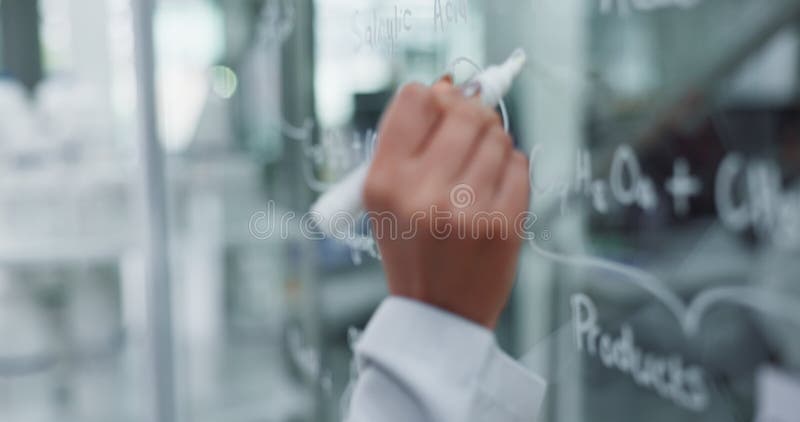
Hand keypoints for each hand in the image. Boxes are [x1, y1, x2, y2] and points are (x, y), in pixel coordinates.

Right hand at [363, 79, 530, 328]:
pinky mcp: (504, 223)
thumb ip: (409, 142)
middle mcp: (424, 193)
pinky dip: (510, 168)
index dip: (433, 97)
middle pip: (463, 110)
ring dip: (492, 143)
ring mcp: (467, 209)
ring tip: (477, 172)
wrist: (437, 312)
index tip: (441, 108)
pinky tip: (493, 190)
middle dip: (471, 114)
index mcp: (385, 181)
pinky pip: (520, 164)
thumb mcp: (385, 198)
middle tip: (469, 133)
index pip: (415, 99)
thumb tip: (449, 85)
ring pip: (497, 135)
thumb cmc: (412, 247)